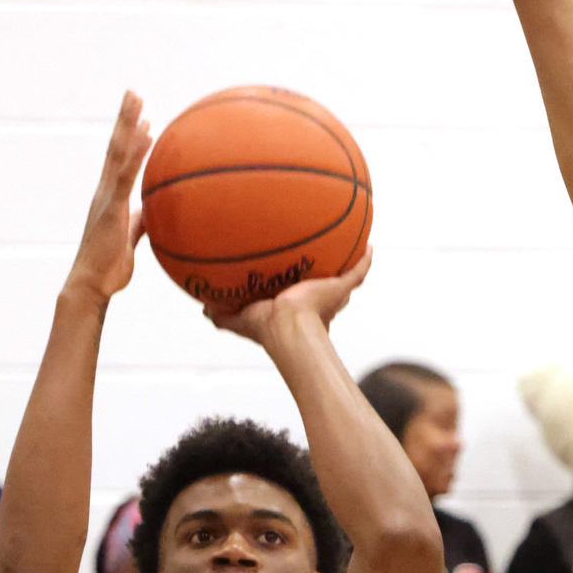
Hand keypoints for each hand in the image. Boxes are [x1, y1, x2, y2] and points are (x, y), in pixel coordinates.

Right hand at [63, 91, 151, 311]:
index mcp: (109, 198)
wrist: (92, 286)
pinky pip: (126, 175)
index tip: (141, 117)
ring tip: (138, 99)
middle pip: (114, 147)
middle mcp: (104, 191)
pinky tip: (148, 133)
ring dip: (127, 124)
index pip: (118, 160)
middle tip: (133, 92)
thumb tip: (151, 214)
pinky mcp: (112, 208)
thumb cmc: (109, 269)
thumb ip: (139, 224)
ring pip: (116, 152)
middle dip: (124, 118)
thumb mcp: (130, 241)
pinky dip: (137, 152)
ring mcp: (106, 197)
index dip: (128, 138)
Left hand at [203, 249, 371, 342]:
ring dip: (348, 264)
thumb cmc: (265, 328)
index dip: (297, 288)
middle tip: (325, 260)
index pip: (299, 296)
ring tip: (352, 245)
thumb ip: (222, 315)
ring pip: (344, 279)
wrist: (286, 327)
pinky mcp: (339, 288)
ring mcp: (330, 295)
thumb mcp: (238, 320)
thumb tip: (204, 309)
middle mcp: (316, 302)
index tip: (294, 277)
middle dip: (326, 277)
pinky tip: (368, 245)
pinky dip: (365, 260)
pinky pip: (357, 272)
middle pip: (325, 287)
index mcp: (296, 308)